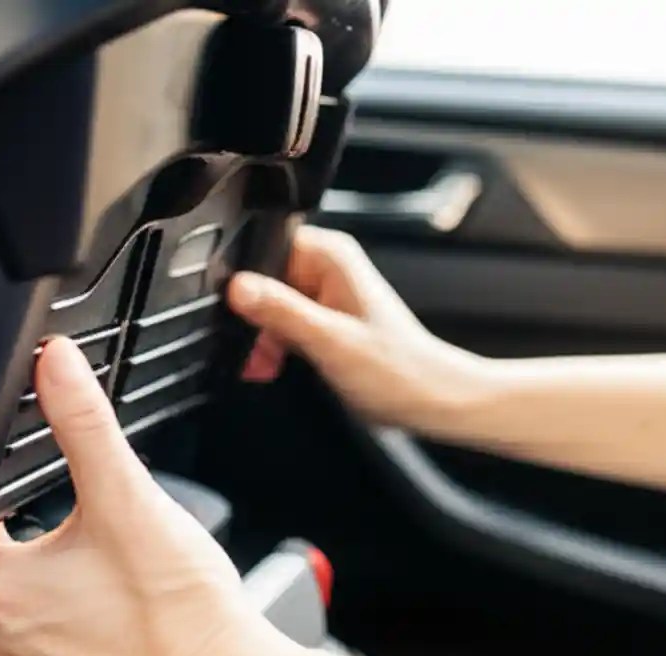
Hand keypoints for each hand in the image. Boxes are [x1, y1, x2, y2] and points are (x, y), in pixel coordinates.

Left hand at [0, 337, 297, 655]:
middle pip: (12, 554)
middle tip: (108, 529)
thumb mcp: (125, 493)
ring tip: (123, 568)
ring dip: (73, 573)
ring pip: (41, 594)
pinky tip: (132, 601)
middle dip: (53, 532)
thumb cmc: (176, 610)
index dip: (24, 493)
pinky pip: (66, 629)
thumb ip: (83, 420)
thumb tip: (55, 363)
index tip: (67, 491)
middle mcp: (0, 635)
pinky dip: (92, 610)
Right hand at [227, 225, 493, 434]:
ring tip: (265, 362)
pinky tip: (270, 365)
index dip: (243, 276)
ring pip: (265, 304)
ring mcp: (322, 293)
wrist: (429, 400)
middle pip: (261, 277)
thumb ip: (281, 311)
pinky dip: (270, 345)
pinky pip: (279, 323)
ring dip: (259, 335)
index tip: (236, 309)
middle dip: (250, 315)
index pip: (265, 244)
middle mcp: (325, 267)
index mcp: (330, 256)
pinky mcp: (320, 319)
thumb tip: (237, 286)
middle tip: (255, 346)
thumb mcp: (329, 340)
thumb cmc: (396, 370)